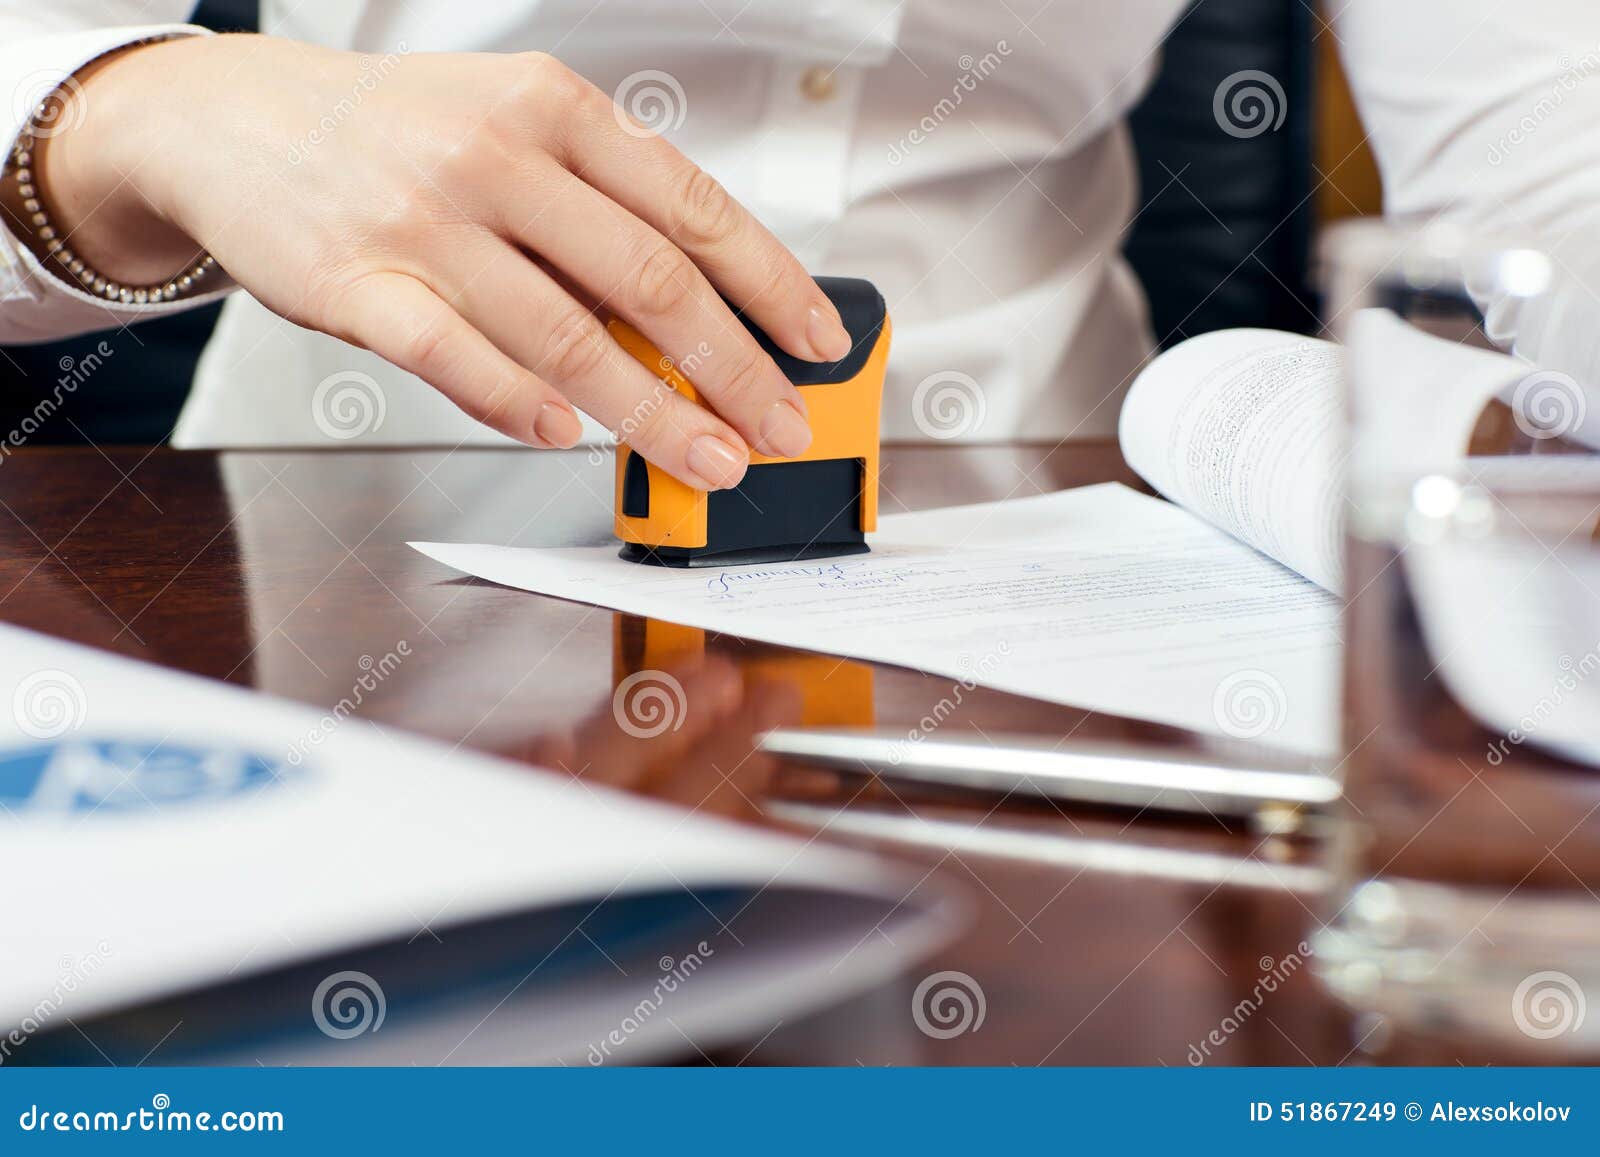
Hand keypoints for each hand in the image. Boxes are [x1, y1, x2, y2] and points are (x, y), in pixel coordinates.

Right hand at [37, 35, 851, 487]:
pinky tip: (567, 435)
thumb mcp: (513, 128)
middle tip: (776, 426)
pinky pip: (454, 355)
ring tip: (707, 458)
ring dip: (652, 413)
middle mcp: (498, 157)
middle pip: (648, 280)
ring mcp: (424, 220)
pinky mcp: (356, 283)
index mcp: (555, 111)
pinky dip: (518, 402)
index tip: (817, 343)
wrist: (235, 123)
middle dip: (731, 368)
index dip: (769, 284)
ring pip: (566, 334)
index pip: (692, 206)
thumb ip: (599, 211)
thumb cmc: (396, 135)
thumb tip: (698, 321)